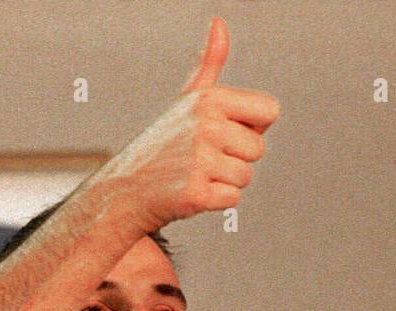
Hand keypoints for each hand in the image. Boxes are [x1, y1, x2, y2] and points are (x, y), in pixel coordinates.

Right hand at [98, 17, 281, 230]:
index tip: (221, 132)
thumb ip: (209, 64)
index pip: (270, 112)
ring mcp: (199, 161)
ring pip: (246, 176)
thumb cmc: (163, 145)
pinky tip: (190, 193)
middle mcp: (205, 126)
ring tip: (194, 175)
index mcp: (209, 99)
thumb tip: (219, 23)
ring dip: (224, 182)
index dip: (250, 126)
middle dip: (235, 159)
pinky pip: (231, 199)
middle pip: (258, 149)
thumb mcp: (186, 101)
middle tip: (201, 159)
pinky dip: (214, 202)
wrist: (125, 190)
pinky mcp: (195, 194)